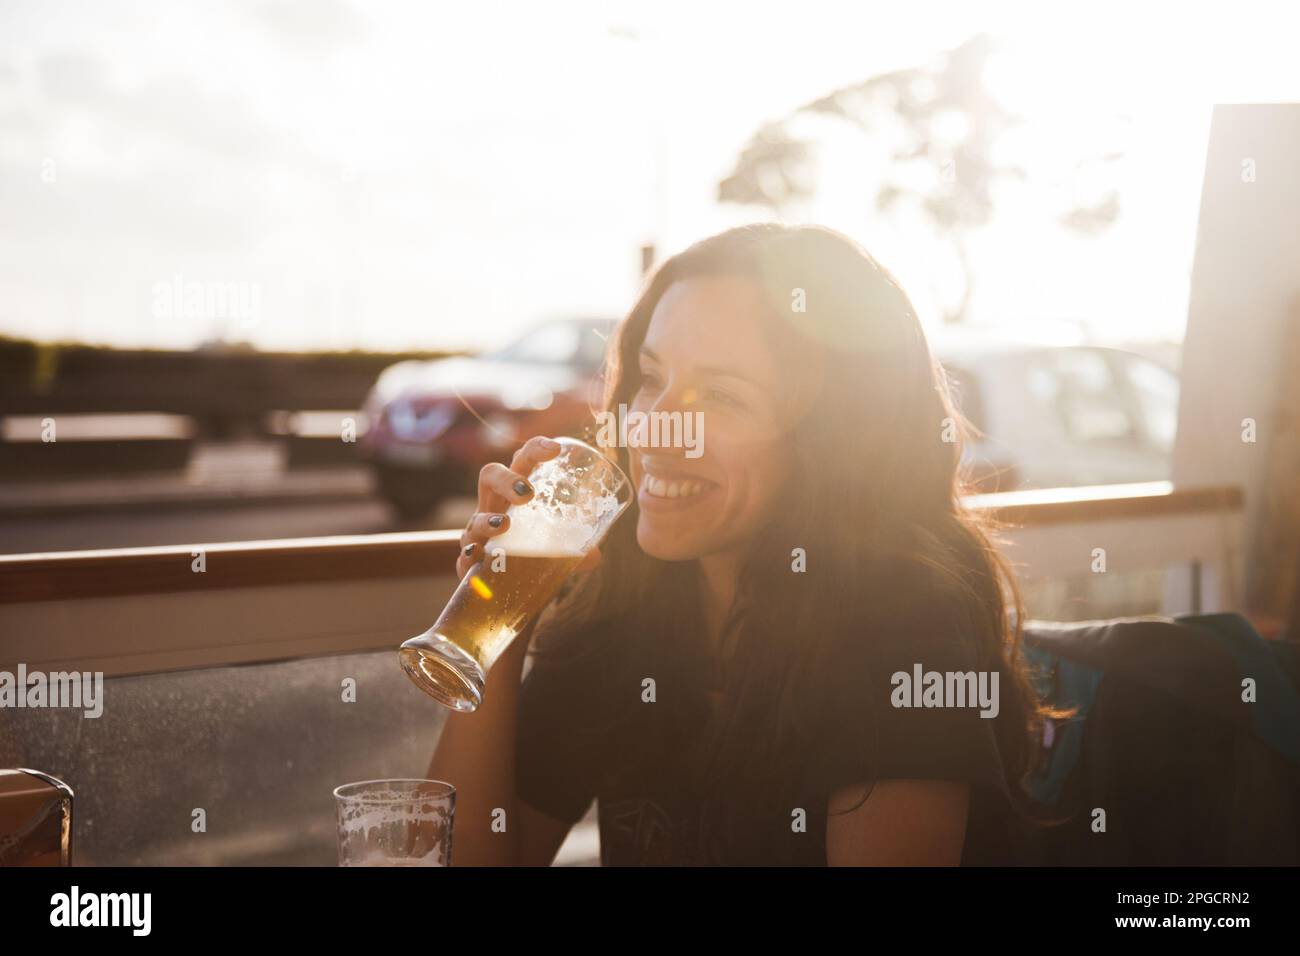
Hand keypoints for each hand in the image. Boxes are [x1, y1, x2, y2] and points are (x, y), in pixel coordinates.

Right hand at [455, 436, 602, 578]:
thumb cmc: (531, 549)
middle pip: (491, 476)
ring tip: (504, 525)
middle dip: (507, 479)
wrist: (503, 582)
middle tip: (527, 493)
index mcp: (517, 491)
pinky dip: (469, 554)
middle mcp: (494, 505)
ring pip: (476, 517)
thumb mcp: (556, 544)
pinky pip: (464, 554)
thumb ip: (575, 549)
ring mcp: (479, 531)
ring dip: (488, 519)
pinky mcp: (469, 559)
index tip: (554, 449)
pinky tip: (476, 555)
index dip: (535, 449)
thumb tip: (593, 555)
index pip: (523, 460)